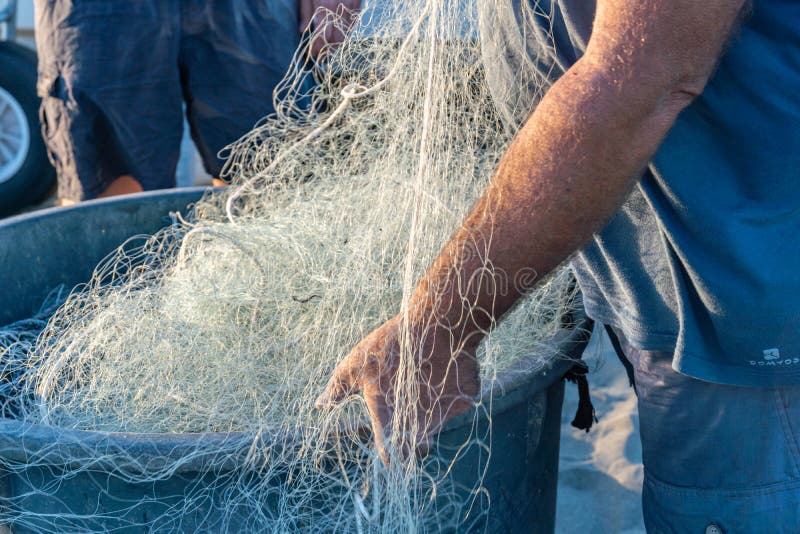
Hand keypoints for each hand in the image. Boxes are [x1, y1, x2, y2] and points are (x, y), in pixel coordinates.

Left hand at [299, 0, 361, 56]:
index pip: (321, 36)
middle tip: (321, 55)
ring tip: (329, 48)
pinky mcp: (358, 4)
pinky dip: (347, 32)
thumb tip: (302, 30)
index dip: (317, 48)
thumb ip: (306, 11)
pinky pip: (353, 23)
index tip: (312, 54)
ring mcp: (351, 7)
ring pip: (346, 34)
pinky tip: (340, 35)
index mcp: (325, 6)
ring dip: (338, 44)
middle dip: (328, 50)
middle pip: (336, 39)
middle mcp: (340, 9)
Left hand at [315, 314, 480, 463]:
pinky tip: (442, 371)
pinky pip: (455, 405)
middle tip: (408, 416)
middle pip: (418, 448)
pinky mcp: (466, 400)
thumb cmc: (392, 342)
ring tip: (423, 382)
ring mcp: (445, 412)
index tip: (390, 454)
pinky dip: (449, 395)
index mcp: (389, 416)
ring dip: (430, 413)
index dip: (389, 456)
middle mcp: (418, 422)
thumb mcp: (356, 362)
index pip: (389, 454)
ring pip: (437, 425)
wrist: (439, 320)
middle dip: (413, 441)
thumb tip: (319, 407)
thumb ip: (338, 389)